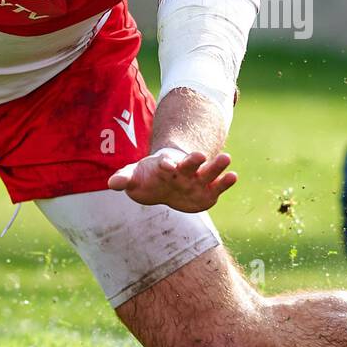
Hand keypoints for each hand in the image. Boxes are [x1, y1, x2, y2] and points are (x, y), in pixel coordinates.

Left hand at [107, 148, 237, 212]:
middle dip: (193, 160)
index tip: (165, 165)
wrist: (164, 181)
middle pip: (189, 163)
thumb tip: (112, 183)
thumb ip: (124, 178)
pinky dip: (225, 182)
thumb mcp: (134, 177)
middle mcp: (183, 170)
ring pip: (207, 171)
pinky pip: (218, 186)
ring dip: (216, 165)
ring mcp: (197, 179)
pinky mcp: (208, 192)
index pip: (165, 163)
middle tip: (200, 155)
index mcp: (165, 165)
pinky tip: (234, 176)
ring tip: (227, 157)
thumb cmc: (147, 177)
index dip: (165, 164)